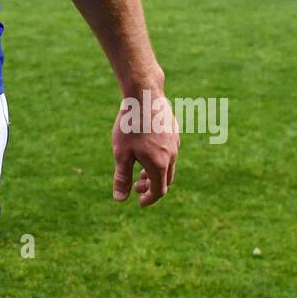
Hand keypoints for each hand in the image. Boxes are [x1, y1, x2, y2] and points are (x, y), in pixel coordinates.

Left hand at [111, 90, 179, 206]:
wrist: (144, 95)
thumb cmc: (130, 125)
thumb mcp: (121, 153)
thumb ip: (122, 177)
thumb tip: (120, 199)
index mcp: (159, 164)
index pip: (158, 191)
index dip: (149, 199)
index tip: (139, 202)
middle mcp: (172, 155)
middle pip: (165, 179)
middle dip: (151, 185)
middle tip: (136, 184)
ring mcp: (175, 142)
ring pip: (169, 164)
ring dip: (155, 171)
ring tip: (139, 167)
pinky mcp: (174, 131)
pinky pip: (170, 150)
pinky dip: (160, 157)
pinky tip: (146, 148)